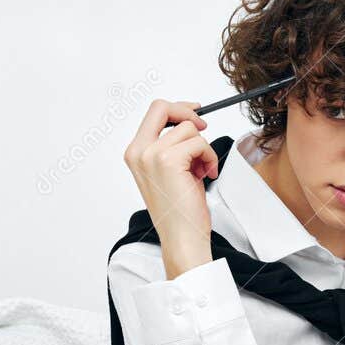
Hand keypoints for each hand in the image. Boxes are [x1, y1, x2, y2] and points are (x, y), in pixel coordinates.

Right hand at [123, 100, 216, 277]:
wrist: (182, 237)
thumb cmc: (180, 210)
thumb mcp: (171, 171)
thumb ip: (172, 146)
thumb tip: (191, 122)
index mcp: (135, 153)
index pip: (154, 113)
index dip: (178, 109)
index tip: (195, 114)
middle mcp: (138, 152)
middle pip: (162, 107)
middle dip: (188, 112)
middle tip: (204, 128)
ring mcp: (151, 155)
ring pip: (188, 129)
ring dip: (203, 148)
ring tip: (202, 171)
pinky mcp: (168, 160)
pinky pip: (199, 143)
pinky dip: (209, 157)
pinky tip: (206, 175)